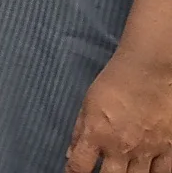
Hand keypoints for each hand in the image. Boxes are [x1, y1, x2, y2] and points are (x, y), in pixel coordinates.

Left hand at [66, 50, 171, 172]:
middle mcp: (121, 147)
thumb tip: (71, 155)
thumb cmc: (116, 82)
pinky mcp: (170, 148)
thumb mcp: (88, 103)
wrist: (151, 69)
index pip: (80, 167)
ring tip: (125, 170)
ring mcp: (148, 150)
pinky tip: (148, 170)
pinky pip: (163, 172)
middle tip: (104, 172)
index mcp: (97, 134)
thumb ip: (80, 132)